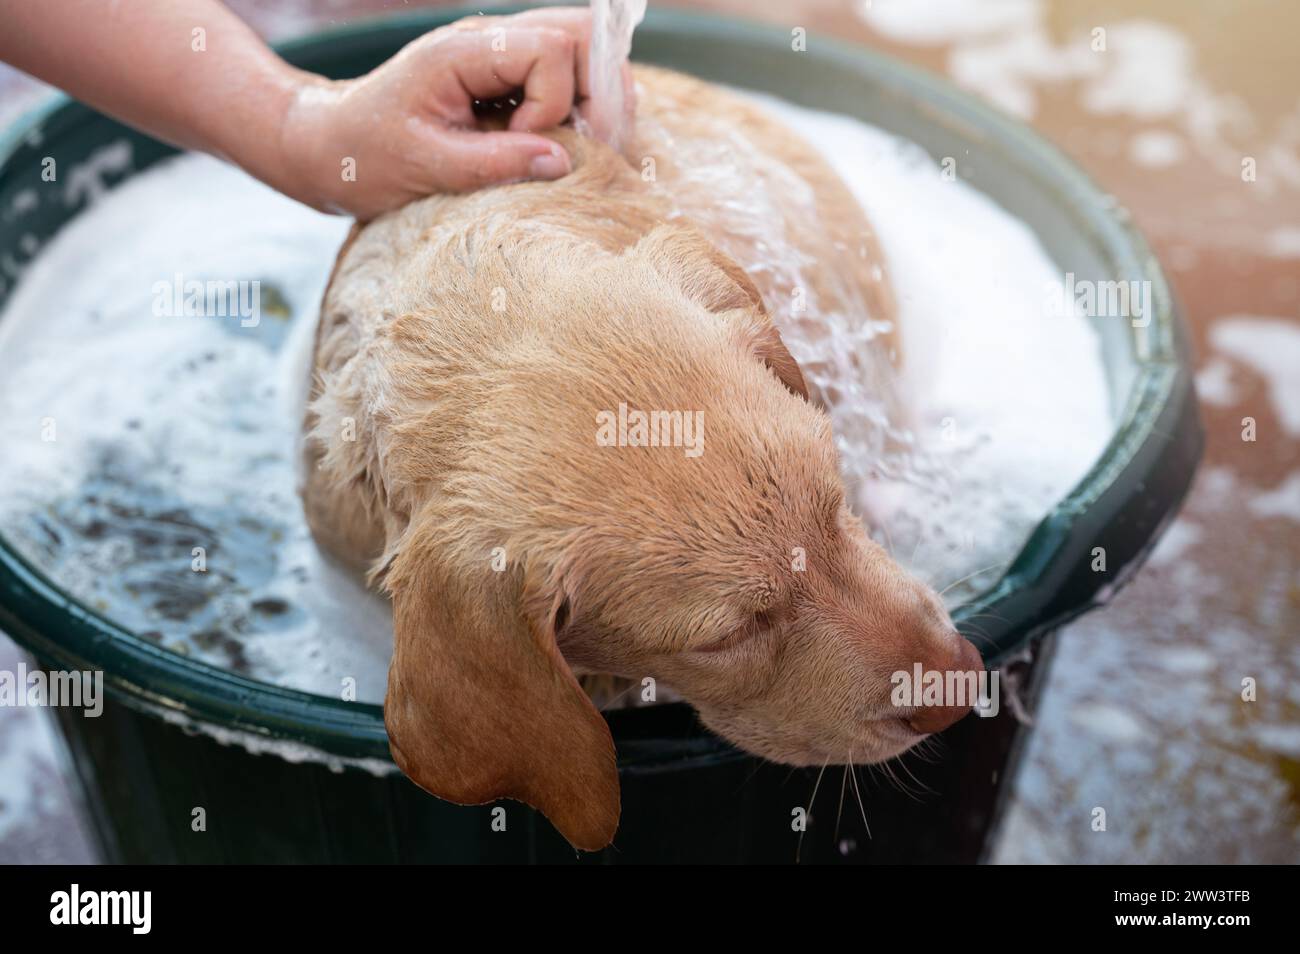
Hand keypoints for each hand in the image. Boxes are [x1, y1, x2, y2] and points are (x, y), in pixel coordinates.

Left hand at [279, 7, 617, 218]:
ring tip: (576, 148)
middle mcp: (488, 41)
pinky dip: (578, 110)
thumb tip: (563, 162)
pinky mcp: (506, 79)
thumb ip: (495, 163)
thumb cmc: (366, 155)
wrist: (329, 145)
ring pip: (581, 52)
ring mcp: (500, 56)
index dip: (555, 102)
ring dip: (594, 102)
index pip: (550, 49)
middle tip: (585, 145)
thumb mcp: (426, 167)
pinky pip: (565, 76)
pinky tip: (560, 145)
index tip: (526, 145)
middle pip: (580, 35)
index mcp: (464, 52)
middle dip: (598, 93)